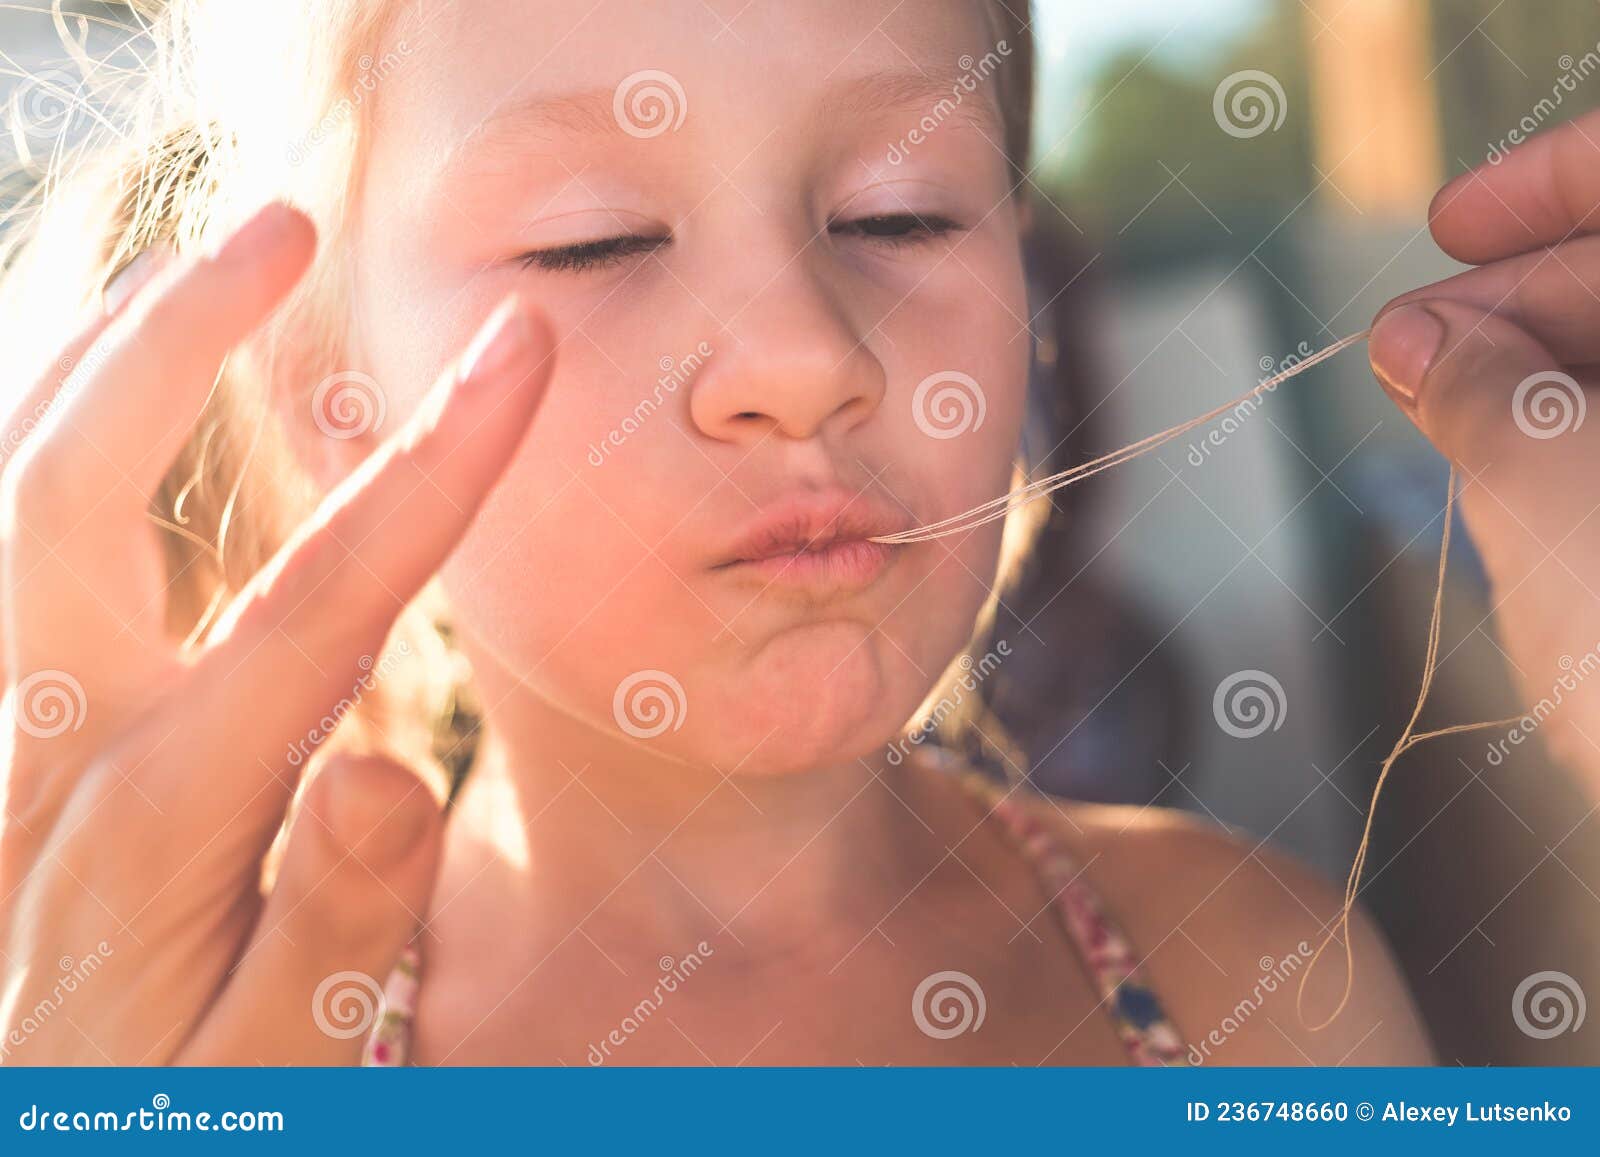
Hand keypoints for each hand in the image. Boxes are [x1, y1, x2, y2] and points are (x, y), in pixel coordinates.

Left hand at [0, 203, 554, 1063]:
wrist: (32, 1155)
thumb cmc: (173, 1122)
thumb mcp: (280, 1073)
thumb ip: (333, 927)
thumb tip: (388, 768)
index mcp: (153, 826)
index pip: (316, 605)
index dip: (432, 468)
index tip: (517, 354)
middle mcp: (39, 754)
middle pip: (81, 490)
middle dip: (184, 336)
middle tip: (279, 227)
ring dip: (84, 358)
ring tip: (182, 270)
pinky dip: (22, 442)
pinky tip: (81, 410)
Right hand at [1371, 108, 1599, 790]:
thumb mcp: (1552, 511)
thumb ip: (1478, 394)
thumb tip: (1413, 338)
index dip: (1550, 184)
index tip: (1447, 226)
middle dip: (1528, 302)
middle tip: (1412, 356)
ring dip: (1544, 379)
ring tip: (1447, 422)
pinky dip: (1583, 445)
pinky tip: (1520, 478)